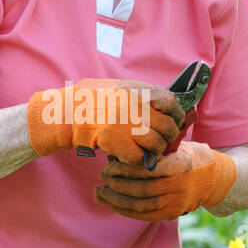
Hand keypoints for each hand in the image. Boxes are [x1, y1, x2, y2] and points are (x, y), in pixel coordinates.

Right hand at [27, 79, 184, 163]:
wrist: (70, 111)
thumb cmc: (96, 99)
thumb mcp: (122, 87)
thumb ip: (145, 94)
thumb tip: (170, 104)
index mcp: (138, 91)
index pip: (171, 104)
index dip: (177, 116)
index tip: (175, 123)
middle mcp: (135, 106)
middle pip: (167, 127)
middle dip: (168, 137)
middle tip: (162, 141)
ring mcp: (126, 124)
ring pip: (156, 144)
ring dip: (155, 151)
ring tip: (149, 151)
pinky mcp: (115, 141)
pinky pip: (139, 157)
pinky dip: (139, 160)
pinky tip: (133, 156)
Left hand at [94, 141, 236, 221]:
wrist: (214, 180)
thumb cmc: (190, 157)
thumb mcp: (178, 145)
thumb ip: (155, 147)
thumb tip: (124, 144)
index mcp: (179, 165)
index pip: (147, 169)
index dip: (125, 169)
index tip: (109, 164)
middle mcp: (178, 186)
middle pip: (141, 189)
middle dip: (117, 184)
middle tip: (101, 176)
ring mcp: (175, 203)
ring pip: (140, 205)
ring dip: (116, 200)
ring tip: (99, 192)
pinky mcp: (171, 214)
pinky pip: (143, 216)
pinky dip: (124, 210)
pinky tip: (110, 203)